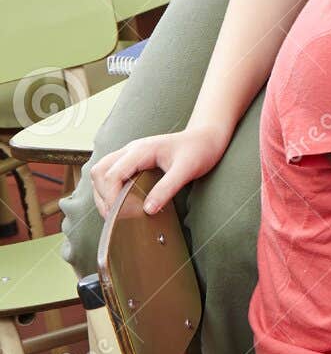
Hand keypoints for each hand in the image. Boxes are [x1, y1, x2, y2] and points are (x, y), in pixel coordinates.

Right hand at [91, 123, 230, 216]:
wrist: (207, 137)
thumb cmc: (200, 149)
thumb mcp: (187, 170)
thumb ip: (167, 188)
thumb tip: (147, 210)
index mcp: (141, 149)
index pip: (112, 174)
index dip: (110, 197)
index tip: (119, 216)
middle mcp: (131, 149)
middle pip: (100, 172)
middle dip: (102, 196)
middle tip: (114, 217)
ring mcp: (130, 153)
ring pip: (101, 172)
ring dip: (102, 193)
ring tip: (115, 212)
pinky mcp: (133, 159)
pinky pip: (111, 173)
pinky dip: (109, 189)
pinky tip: (121, 202)